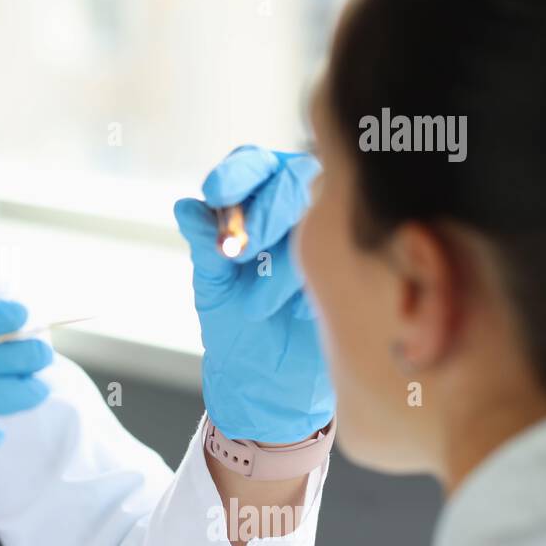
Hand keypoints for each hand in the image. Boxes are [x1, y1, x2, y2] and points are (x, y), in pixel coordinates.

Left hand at [174, 144, 334, 442]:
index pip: (251, 164)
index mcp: (256, 201)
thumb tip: (187, 208)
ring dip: (284, 255)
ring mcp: (331, 232)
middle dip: (264, 214)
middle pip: (293, 177)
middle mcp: (297, 207)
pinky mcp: (358, 262)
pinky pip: (346, 250)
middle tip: (241, 257)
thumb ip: (205, 249)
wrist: (271, 381)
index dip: (237, 174)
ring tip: (259, 304)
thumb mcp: (214, 289)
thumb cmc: (236, 326)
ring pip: (320, 211)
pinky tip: (297, 306)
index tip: (217, 195)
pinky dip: (316, 272)